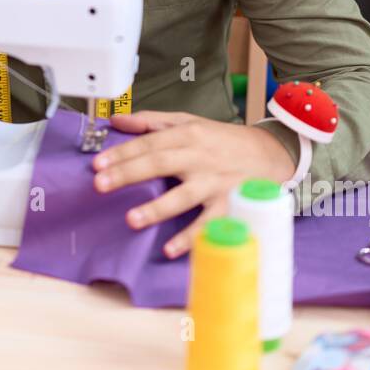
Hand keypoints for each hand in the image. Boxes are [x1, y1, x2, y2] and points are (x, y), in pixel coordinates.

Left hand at [91, 111, 295, 258]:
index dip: (122, 152)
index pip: (149, 142)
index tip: (97, 163)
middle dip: (128, 174)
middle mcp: (200, 157)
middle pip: (160, 163)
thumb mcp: (190, 122)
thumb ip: (152, 121)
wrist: (272, 154)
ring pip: (184, 195)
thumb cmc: (224, 141)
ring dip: (157, 208)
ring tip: (131, 219)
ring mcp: (216, 183)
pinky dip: (191, 237)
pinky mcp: (231, 205)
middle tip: (100, 184)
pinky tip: (170, 249)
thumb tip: (116, 120)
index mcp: (188, 135)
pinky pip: (208, 224)